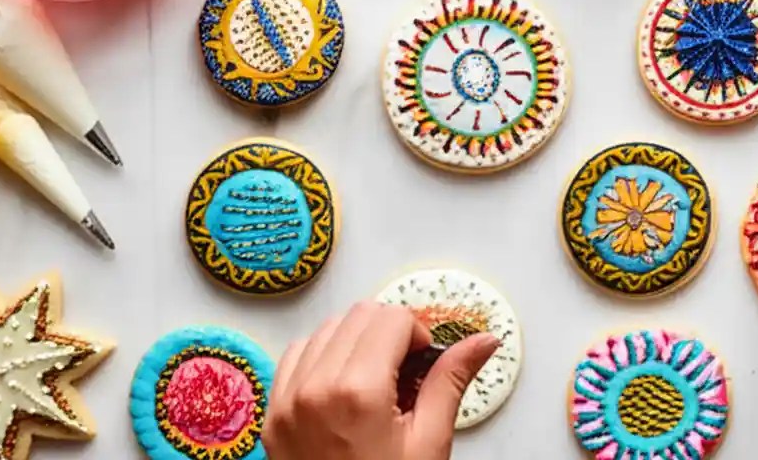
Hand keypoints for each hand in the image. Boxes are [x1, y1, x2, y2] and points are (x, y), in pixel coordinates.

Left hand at [264, 301, 499, 459]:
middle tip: (405, 371)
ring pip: (325, 329)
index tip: (424, 362)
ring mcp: (287, 400)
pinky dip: (321, 358)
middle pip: (358, 315)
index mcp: (358, 392)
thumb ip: (452, 380)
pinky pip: (296, 355)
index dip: (417, 334)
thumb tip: (485, 340)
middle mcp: (314, 388)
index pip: (391, 318)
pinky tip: (343, 387)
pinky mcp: (272, 413)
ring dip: (354, 341)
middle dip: (388, 332)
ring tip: (375, 381)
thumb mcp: (429, 442)